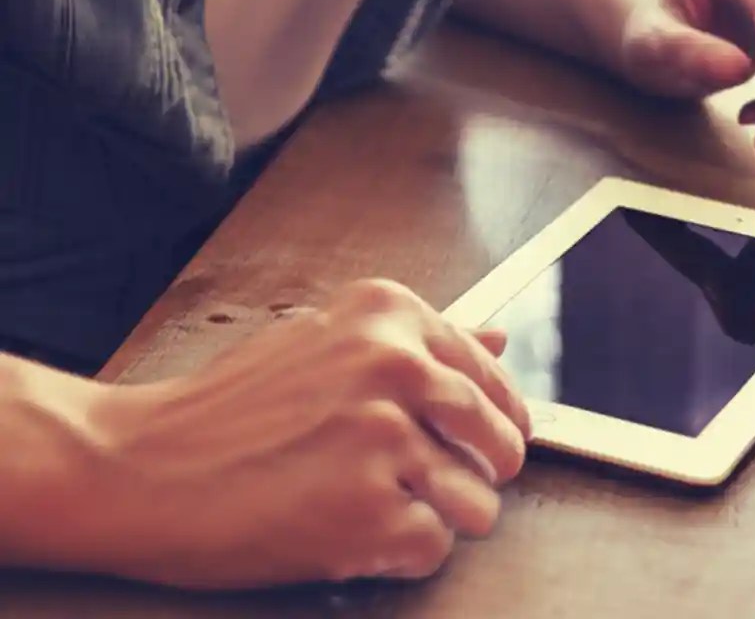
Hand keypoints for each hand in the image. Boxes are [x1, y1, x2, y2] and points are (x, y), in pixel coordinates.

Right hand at [91, 279, 530, 588]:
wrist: (136, 467)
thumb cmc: (223, 411)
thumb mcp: (322, 343)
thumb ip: (417, 343)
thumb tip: (500, 340)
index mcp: (389, 316)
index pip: (492, 380)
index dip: (495, 421)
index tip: (484, 440)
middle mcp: (395, 367)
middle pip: (503, 442)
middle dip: (479, 473)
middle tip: (429, 483)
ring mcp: (384, 440)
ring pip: (479, 504)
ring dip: (437, 518)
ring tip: (374, 506)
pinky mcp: (369, 512)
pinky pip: (433, 548)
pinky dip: (397, 554)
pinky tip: (349, 532)